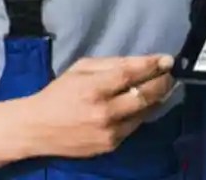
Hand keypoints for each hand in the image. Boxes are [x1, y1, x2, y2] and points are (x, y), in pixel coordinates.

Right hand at [23, 54, 176, 157]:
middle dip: (162, 82)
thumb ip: (111, 64)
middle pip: (145, 95)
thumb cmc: (59, 93)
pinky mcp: (111, 145)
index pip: (131, 75)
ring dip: (156, 98)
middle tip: (168, 74)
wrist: (37, 128)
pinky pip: (134, 126)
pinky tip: (141, 105)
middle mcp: (104, 112)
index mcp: (94, 89)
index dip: (152, 66)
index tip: (167, 60)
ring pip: (145, 112)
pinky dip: (141, 113)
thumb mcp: (80, 69)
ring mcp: (109, 132)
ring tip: (160, 86)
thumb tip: (142, 62)